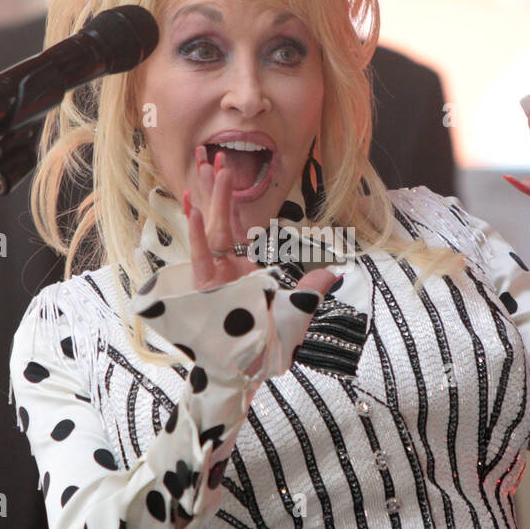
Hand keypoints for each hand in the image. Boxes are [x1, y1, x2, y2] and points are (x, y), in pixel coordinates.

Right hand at [187, 148, 338, 373]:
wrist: (247, 373)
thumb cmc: (268, 347)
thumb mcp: (297, 311)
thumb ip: (312, 288)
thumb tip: (335, 271)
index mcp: (243, 270)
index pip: (236, 227)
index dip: (232, 200)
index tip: (228, 172)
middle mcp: (225, 270)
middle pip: (220, 221)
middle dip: (217, 189)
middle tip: (212, 155)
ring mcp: (212, 279)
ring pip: (210, 230)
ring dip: (208, 200)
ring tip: (204, 169)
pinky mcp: (203, 290)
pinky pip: (200, 257)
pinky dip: (198, 233)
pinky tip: (194, 209)